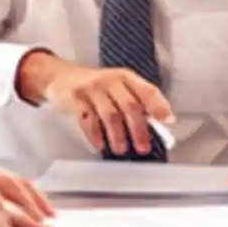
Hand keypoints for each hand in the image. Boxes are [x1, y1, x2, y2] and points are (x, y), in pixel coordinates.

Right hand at [29, 57, 174, 155]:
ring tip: (121, 149)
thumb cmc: (95, 86)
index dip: (158, 105)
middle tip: (143, 147)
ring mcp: (92, 89)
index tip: (167, 121)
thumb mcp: (117, 87)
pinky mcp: (76, 99)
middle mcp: (111, 81)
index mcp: (126, 77)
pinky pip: (88, 120)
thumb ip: (135, 100)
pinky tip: (100, 145)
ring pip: (110, 115)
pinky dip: (95, 135)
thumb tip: (158, 122)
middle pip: (130, 105)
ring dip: (118, 135)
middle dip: (138, 129)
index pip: (147, 90)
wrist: (61, 77)